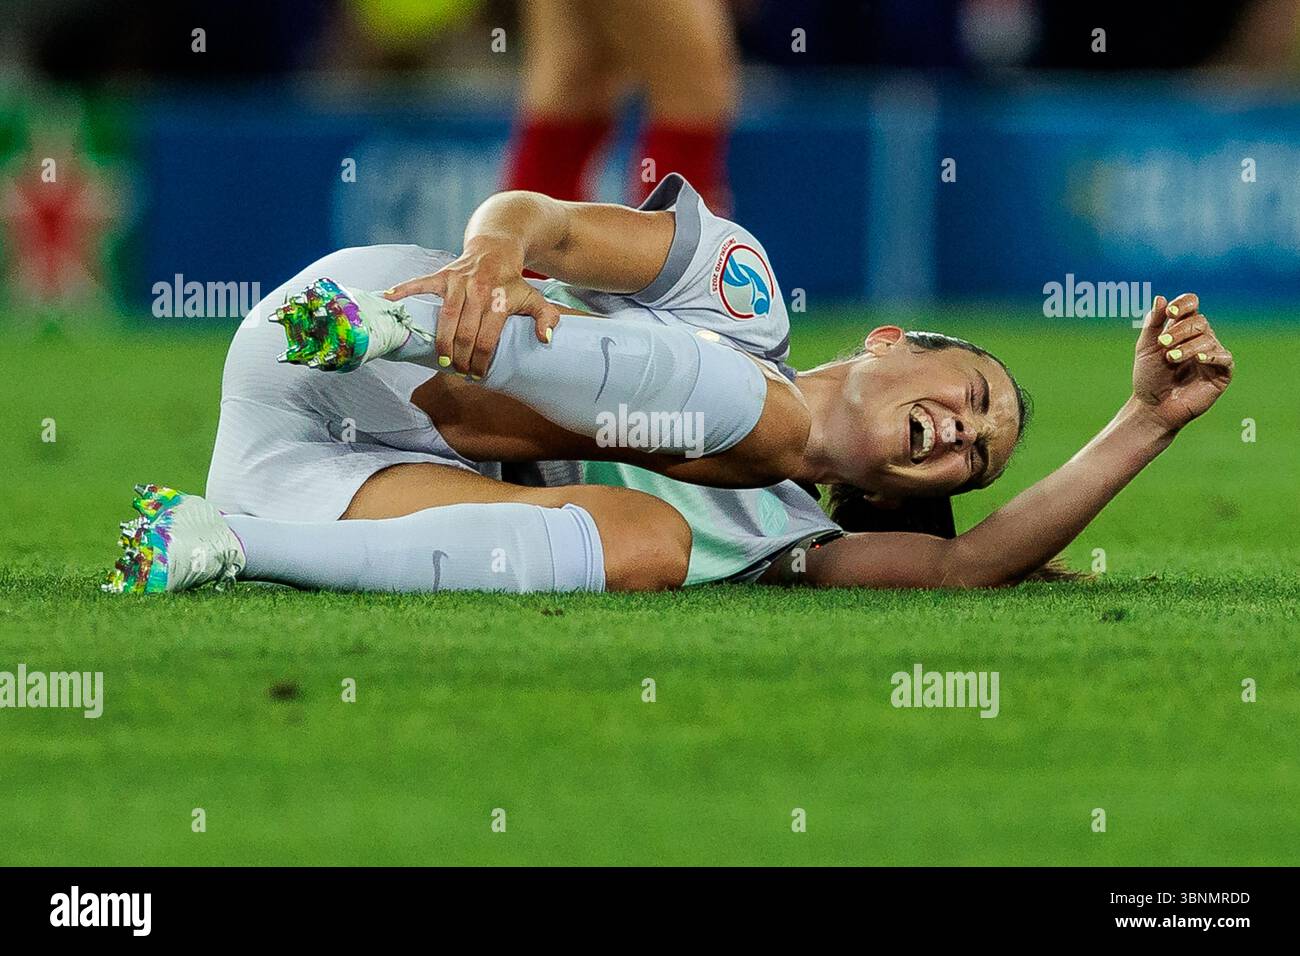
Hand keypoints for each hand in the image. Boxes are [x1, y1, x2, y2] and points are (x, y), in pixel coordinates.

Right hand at [383, 235, 560, 376]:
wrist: (497, 247)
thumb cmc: (513, 280)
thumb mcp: (535, 298)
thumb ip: (545, 319)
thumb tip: (545, 339)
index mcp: (500, 300)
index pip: (487, 339)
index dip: (480, 361)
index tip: (477, 374)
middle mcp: (478, 291)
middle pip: (464, 334)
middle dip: (461, 359)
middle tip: (459, 372)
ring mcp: (458, 281)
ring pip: (445, 319)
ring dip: (442, 344)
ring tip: (443, 362)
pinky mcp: (443, 274)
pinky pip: (420, 283)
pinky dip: (403, 290)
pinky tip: (388, 299)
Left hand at [1131, 292, 1233, 432]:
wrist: (1152, 408)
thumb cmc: (1149, 377)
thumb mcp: (1146, 348)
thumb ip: (1153, 324)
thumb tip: (1160, 298)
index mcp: (1182, 329)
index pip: (1191, 305)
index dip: (1183, 304)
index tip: (1170, 312)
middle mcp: (1200, 338)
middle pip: (1199, 322)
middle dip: (1180, 331)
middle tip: (1163, 344)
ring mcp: (1212, 355)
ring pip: (1208, 339)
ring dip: (1187, 347)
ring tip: (1170, 359)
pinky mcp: (1222, 373)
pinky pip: (1224, 358)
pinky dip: (1211, 355)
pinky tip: (1198, 359)